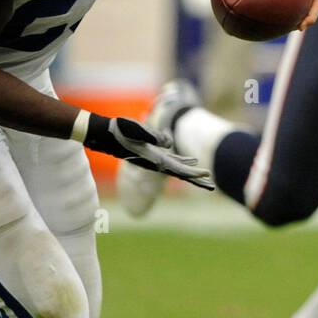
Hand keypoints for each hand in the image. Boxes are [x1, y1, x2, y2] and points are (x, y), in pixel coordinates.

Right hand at [83, 114, 214, 188]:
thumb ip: (153, 135)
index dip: (193, 173)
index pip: (178, 169)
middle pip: (181, 173)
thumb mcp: (136, 129)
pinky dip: (184, 160)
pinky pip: (173, 159)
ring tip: (206, 177)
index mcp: (154, 159)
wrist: (105, 135)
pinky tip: (193, 160)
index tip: (208, 176)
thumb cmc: (119, 130)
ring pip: (178, 167)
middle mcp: (156, 162)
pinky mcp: (152, 153)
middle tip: (213, 187)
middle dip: (197, 180)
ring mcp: (154, 159)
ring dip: (193, 172)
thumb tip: (170, 142)